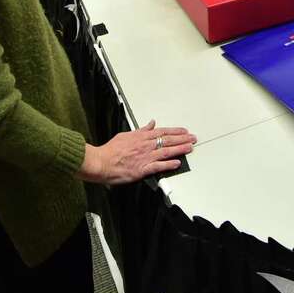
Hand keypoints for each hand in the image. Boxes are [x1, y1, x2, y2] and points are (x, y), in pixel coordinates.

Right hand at [78, 120, 195, 184]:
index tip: (185, 131)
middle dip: (182, 139)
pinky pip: (158, 166)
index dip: (176, 131)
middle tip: (194, 138)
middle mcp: (145, 145)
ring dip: (180, 149)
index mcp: (141, 137)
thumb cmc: (110, 150)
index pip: (162, 132)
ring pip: (166, 151)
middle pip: (167, 140)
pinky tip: (177, 163)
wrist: (100, 162)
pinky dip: (169, 164)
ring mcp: (145, 157)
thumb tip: (151, 123)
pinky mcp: (142, 169)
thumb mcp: (126, 135)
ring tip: (190, 148)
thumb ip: (140, 130)